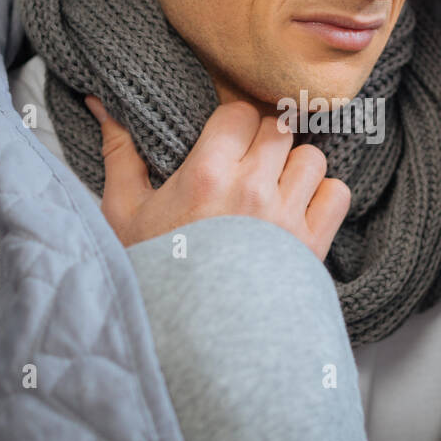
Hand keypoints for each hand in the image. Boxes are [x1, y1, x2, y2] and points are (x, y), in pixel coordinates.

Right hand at [84, 95, 350, 259]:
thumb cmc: (154, 271)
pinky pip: (337, 193)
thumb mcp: (124, 211)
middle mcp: (251, 190)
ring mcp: (286, 218)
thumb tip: (103, 103)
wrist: (187, 336)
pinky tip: (298, 210)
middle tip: (247, 164)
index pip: (241, 113)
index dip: (233, 122)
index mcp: (206, 175)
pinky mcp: (312, 245)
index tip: (225, 140)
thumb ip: (120, 151)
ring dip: (295, 167)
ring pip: (312, 158)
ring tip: (273, 187)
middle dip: (263, 141)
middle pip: (279, 129)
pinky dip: (323, 196)